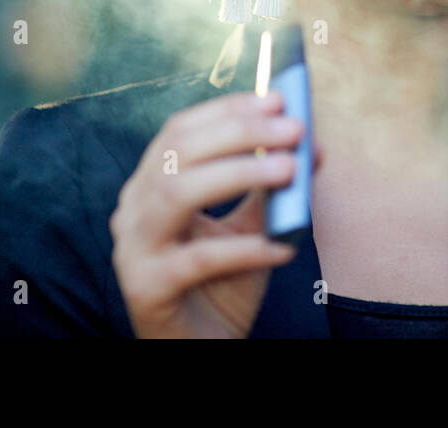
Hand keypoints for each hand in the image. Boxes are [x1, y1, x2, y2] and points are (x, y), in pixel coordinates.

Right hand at [110, 89, 321, 337]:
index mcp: (152, 184)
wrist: (202, 348)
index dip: (228, 110)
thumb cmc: (224, 282)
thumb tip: (314, 146)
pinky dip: (243, 248)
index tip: (277, 99)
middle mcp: (134, 209)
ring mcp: (134, 248)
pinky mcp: (146, 289)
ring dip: (239, 174)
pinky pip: (195, 259)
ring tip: (289, 171)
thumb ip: (274, 187)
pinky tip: (283, 247)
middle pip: (177, 152)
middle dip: (240, 132)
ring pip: (175, 193)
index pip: (181, 130)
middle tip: (293, 130)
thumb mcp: (253, 226)